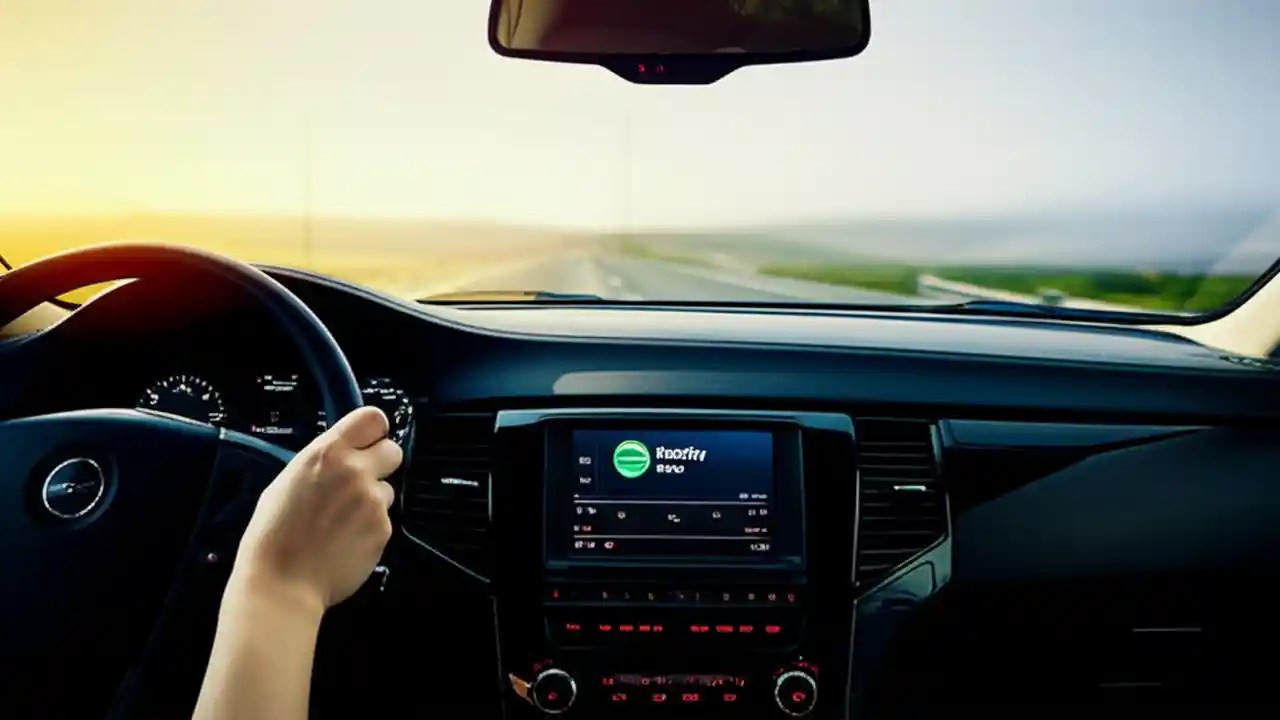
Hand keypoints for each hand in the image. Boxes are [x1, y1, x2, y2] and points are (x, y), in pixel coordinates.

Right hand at [231, 406, 403, 614]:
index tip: (369, 440)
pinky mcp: (383, 528)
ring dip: (373, 500)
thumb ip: (323, 462)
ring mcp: (373, 501)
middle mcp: (355, 471)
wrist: (282, 583)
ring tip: (342, 521)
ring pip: (389, 488)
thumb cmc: (274, 535)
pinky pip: (385, 519)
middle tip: (361, 480)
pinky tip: (346, 540)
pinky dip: (370, 527)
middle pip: (393, 450)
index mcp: (327, 453)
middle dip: (381, 463)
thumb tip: (343, 454)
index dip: (374, 430)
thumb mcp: (288, 481)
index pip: (372, 418)